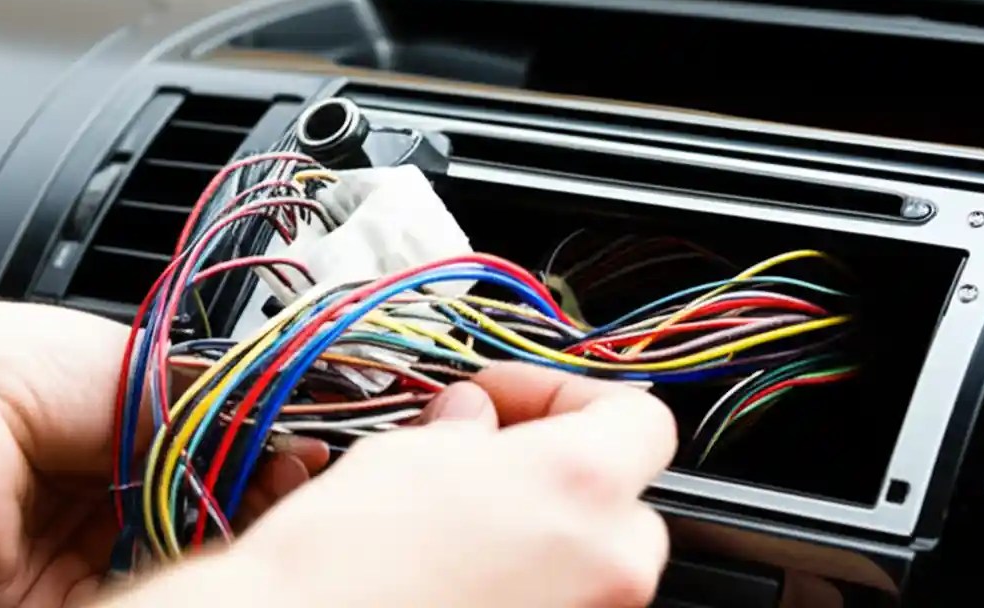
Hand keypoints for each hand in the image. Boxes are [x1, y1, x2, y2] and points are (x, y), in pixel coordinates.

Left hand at [0, 284, 328, 606]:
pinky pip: (115, 600)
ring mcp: (68, 554)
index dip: (260, 471)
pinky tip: (208, 557)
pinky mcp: (35, 598)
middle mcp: (98, 503)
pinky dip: (166, 586)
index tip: (305, 456)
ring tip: (256, 516)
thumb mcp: (159, 385)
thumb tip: (293, 442)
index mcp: (124, 447)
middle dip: (246, 509)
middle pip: (191, 527)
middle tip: (292, 484)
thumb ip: (223, 424)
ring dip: (213, 547)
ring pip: (162, 568)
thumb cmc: (36, 365)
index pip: (209, 476)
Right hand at [103, 362, 677, 607]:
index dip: (568, 395)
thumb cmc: (342, 569)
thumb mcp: (405, 456)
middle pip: (622, 497)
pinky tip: (458, 568)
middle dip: (555, 471)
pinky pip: (561, 603)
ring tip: (459, 516)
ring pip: (592, 561)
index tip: (507, 400)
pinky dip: (526, 583)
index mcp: (583, 486)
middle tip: (482, 455)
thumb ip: (465, 429)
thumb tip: (472, 422)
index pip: (641, 417)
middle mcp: (607, 564)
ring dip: (540, 531)